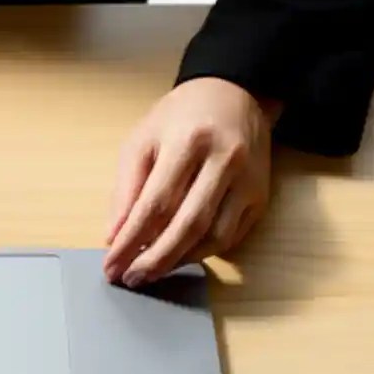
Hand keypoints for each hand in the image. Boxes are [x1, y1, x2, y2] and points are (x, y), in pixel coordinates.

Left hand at [104, 77, 275, 286]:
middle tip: (132, 279)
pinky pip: (231, 237)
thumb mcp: (142, 141)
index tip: (112, 265)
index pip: (155, 204)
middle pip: (188, 226)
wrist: (236, 94)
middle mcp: (225, 161)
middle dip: (155, 260)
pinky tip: (179, 256)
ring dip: (179, 261)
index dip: (131, 241)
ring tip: (151, 270)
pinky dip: (202, 253)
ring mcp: (249, 181)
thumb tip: (115, 236)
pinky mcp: (261, 196)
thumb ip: (126, 188)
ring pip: (214, 237)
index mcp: (188, 142)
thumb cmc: (180, 117)